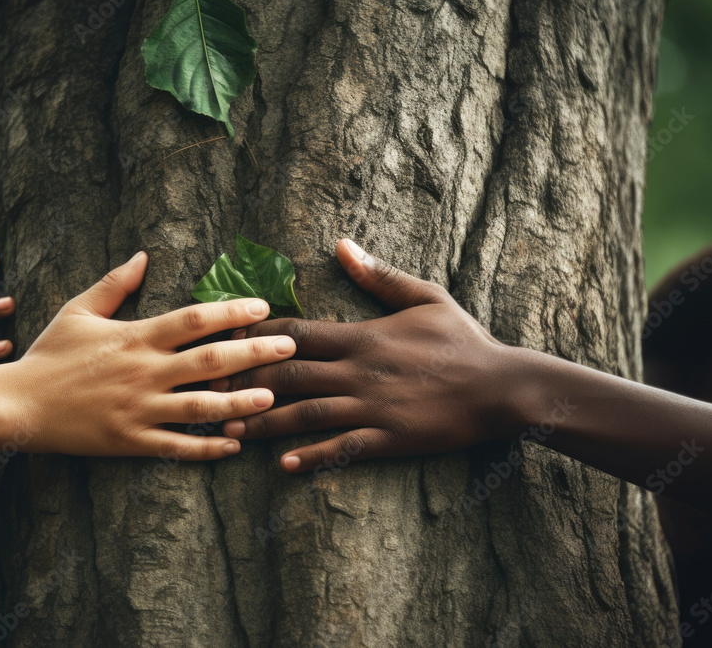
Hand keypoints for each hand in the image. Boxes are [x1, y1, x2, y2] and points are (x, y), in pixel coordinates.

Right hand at [0, 251, 296, 459]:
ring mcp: (138, 409)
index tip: (264, 308)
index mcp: (135, 336)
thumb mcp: (78, 310)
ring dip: (240, 403)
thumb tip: (143, 256)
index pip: (195, 319)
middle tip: (290, 347)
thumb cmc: (49, 354)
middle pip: (211, 361)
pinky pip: (176, 447)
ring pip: (201, 407)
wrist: (16, 404)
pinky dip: (207, 448)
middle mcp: (144, 372)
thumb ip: (115, 283)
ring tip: (272, 397)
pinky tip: (234, 446)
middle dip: (255, 353)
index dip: (233, 312)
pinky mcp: (130, 442)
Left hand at [213, 239, 510, 471]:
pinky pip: (343, 448)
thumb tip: (342, 245)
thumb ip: (379, 275)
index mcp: (363, 336)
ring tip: (230, 431)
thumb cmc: (464, 340)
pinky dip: (312, 457)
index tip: (225, 341)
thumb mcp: (425, 296)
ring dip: (265, 422)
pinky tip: (284, 465)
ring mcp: (372, 406)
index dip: (257, 335)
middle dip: (246, 382)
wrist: (502, 387)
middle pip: (289, 374)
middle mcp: (359, 371)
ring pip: (306, 414)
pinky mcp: (388, 438)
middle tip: (210, 391)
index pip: (297, 332)